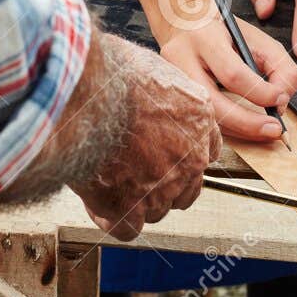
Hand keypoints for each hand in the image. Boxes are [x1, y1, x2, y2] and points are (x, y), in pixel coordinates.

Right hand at [73, 36, 223, 242]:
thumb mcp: (153, 68)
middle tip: (134, 169)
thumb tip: (150, 98)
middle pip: (186, 188)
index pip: (207, 150)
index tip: (167, 152)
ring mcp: (164, 185)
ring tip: (109, 180)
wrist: (88, 91)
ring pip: (157, 210)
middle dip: (163, 183)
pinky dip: (112, 219)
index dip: (183, 153)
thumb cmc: (113, 72)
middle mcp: (190, 155)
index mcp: (199, 117)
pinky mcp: (133, 207)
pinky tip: (99, 203)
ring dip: (137, 200)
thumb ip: (163, 95)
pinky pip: (127, 228)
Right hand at [159, 15, 296, 140]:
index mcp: (204, 37)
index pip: (233, 74)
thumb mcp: (256, 38)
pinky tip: (245, 126)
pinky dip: (228, 127)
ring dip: (241, 130)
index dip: (260, 92)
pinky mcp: (173, 95)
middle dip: (249, 123)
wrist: (183, 22)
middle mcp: (181, 59)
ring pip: (208, 118)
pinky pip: (203, 120)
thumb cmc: (223, 30)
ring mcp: (174, 80)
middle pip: (215, 104)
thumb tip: (281, 101)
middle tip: (275, 129)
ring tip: (264, 129)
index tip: (280, 99)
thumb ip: (279, 66)